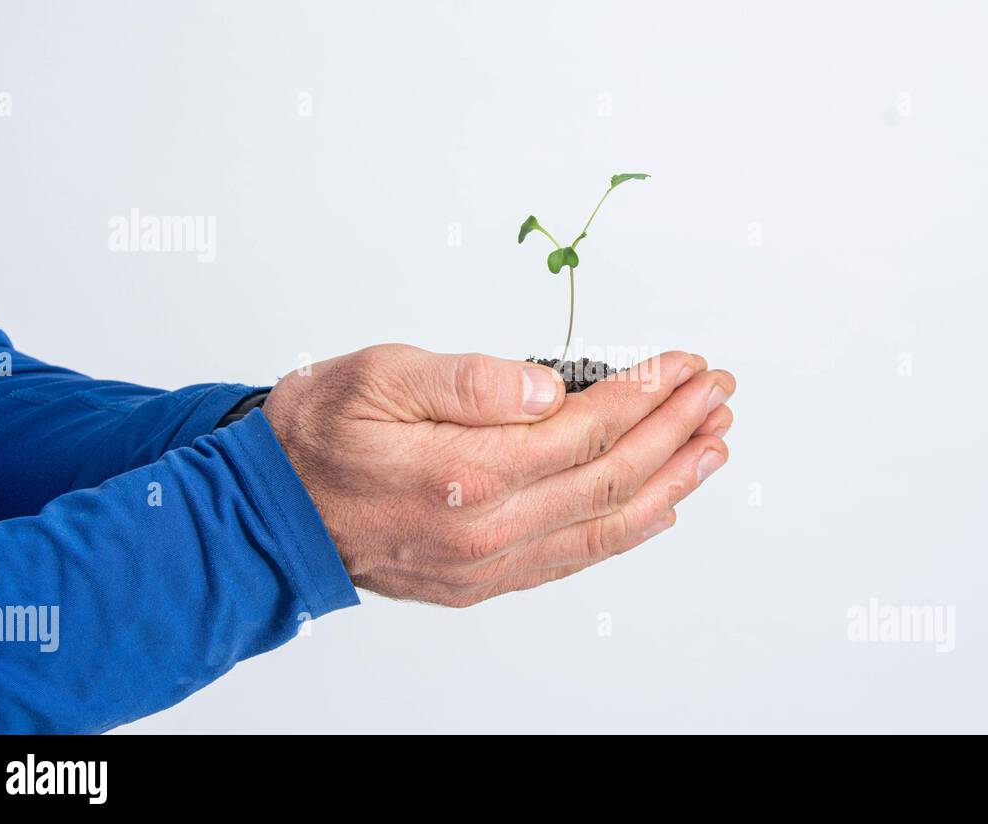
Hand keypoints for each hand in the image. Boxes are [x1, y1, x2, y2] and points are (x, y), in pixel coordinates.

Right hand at [262, 344, 734, 605]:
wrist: (269, 512)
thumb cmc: (316, 435)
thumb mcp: (380, 375)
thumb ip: (470, 382)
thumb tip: (548, 388)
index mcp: (464, 473)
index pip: (586, 430)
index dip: (644, 393)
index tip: (682, 363)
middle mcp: (485, 531)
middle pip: (610, 477)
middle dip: (675, 430)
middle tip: (718, 394)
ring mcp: (487, 564)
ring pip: (604, 524)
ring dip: (670, 480)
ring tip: (713, 443)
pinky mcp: (483, 580)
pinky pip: (573, 558)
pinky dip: (626, 531)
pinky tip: (660, 506)